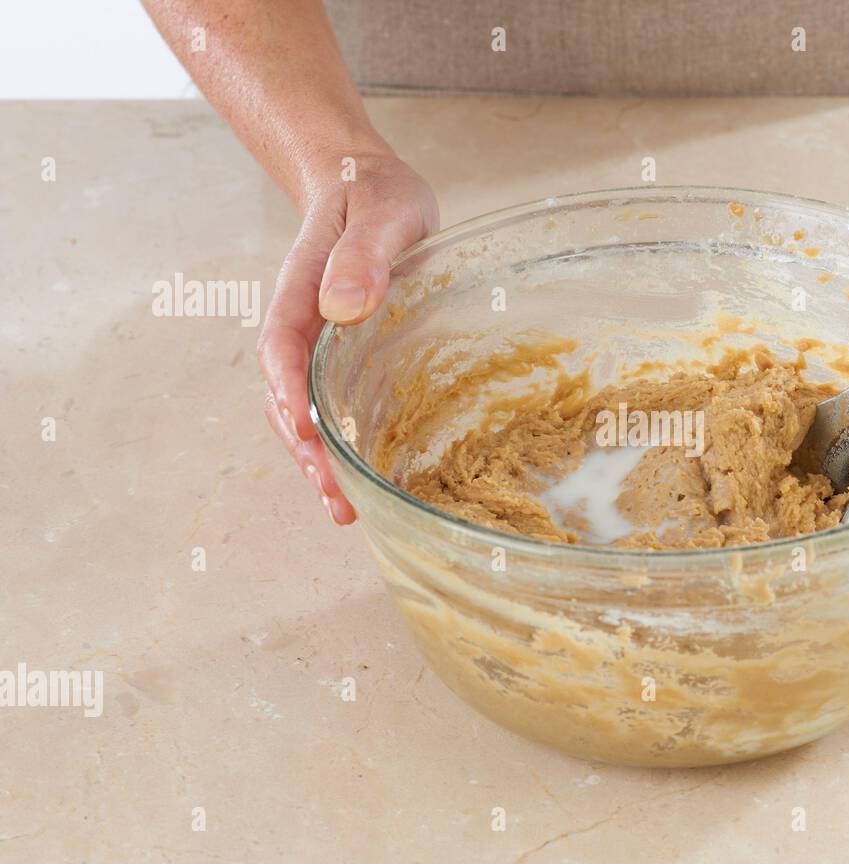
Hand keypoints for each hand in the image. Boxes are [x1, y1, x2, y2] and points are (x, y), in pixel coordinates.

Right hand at [258, 151, 438, 524]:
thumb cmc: (374, 192)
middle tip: (337, 500)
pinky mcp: (341, 356)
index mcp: (303, 290)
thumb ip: (363, 254)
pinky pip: (330, 405)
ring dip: (318, 461)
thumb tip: (342, 305)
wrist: (365, 184)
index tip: (306, 434)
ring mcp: (318, 344)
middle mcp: (302, 324)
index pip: (282, 348)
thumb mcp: (382, 210)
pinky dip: (338, 445)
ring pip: (303, 411)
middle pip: (285, 397)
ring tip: (344, 510)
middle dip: (305, 452)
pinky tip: (364, 480)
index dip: (289, 394)